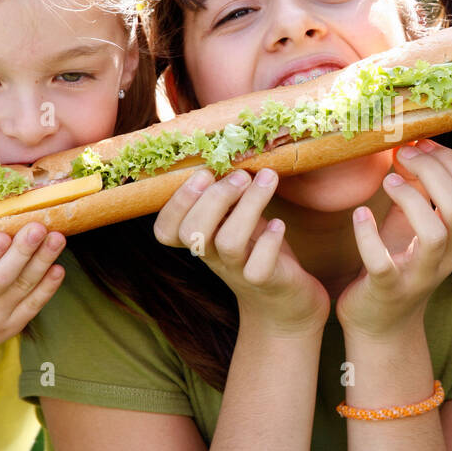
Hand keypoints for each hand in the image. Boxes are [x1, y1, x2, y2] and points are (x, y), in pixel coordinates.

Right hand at [0, 222, 65, 360]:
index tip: (1, 235)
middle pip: (1, 279)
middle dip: (21, 252)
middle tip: (38, 227)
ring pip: (22, 289)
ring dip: (41, 262)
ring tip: (57, 238)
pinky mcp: (12, 325)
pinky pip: (32, 306)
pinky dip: (47, 287)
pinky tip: (58, 267)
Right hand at [154, 168, 329, 334]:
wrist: (286, 301)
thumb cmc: (258, 249)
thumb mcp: (237, 219)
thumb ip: (227, 195)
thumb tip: (226, 150)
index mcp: (199, 240)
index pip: (165, 230)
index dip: (177, 203)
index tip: (204, 173)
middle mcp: (213, 257)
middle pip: (194, 232)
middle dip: (215, 197)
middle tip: (241, 175)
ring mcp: (238, 272)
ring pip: (228, 242)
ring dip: (248, 206)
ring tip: (267, 179)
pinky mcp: (266, 282)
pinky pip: (259, 266)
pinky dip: (269, 241)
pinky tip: (280, 224)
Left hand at [336, 140, 451, 338]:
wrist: (382, 324)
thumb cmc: (398, 262)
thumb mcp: (413, 222)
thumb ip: (419, 189)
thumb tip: (411, 146)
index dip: (451, 160)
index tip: (420, 143)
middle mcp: (448, 254)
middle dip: (433, 171)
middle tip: (402, 155)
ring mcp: (421, 274)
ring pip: (435, 234)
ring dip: (411, 198)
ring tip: (387, 182)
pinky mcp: (389, 290)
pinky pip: (383, 264)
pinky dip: (368, 237)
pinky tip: (360, 215)